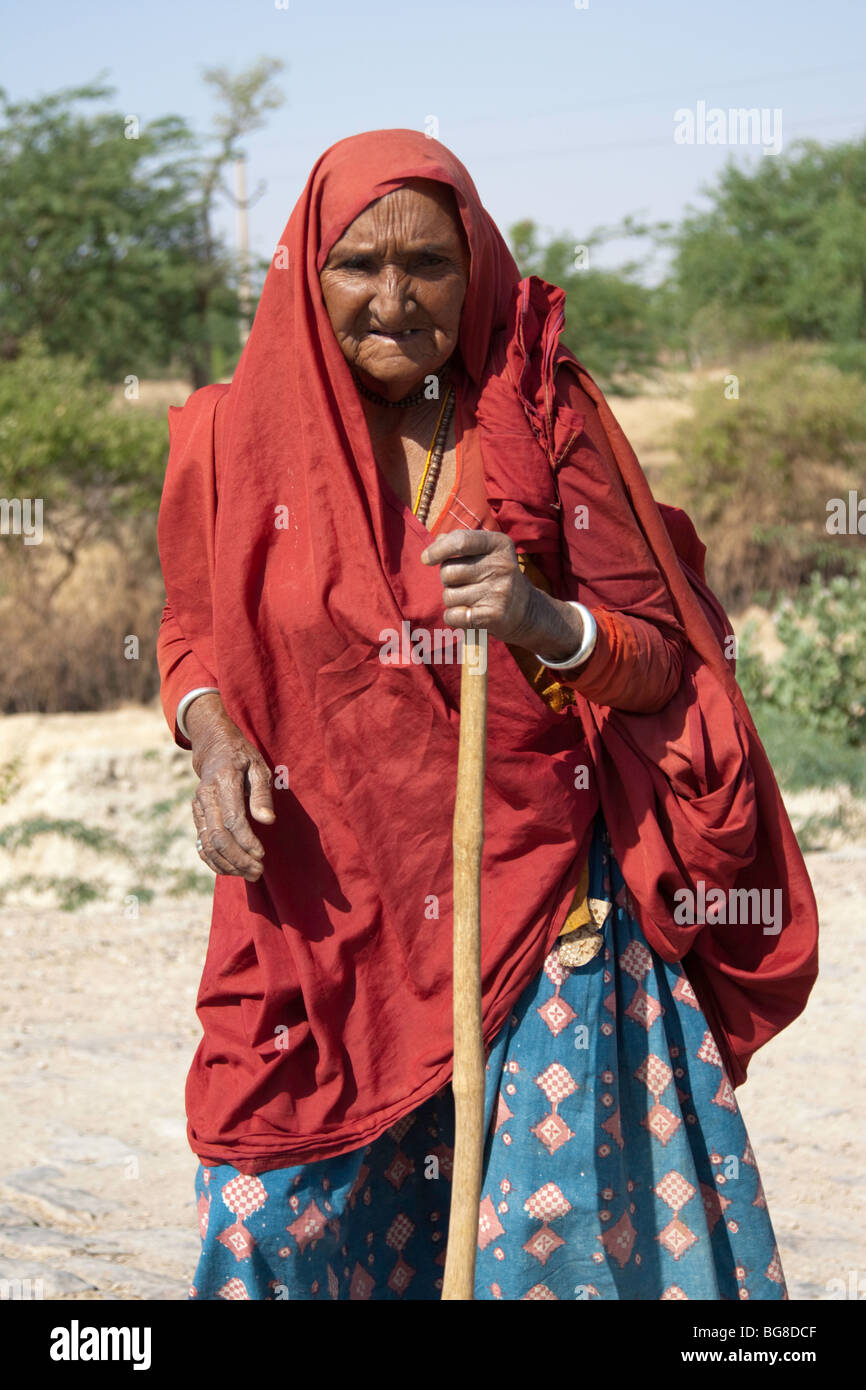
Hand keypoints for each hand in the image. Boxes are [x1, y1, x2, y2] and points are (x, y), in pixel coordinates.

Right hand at [187, 693, 274, 880]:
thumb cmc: (242, 757)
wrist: (213, 749)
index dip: (246, 841)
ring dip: (228, 865)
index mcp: (224, 781)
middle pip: (218, 837)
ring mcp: (198, 807)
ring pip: (207, 845)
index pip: (233, 819)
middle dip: (238, 859)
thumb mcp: (258, 767)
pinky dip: (214, 861)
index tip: (261, 855)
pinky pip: (201, 844)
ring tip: (249, 874)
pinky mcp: (197, 816)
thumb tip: (268, 822)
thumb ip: (262, 794)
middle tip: (258, 872)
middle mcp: (206, 796)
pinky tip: (232, 870)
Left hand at [420, 530, 585, 661]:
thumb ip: (462, 543)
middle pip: (449, 571)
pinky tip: (468, 614)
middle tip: (465, 584)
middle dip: (448, 580)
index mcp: (499, 544)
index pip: (461, 541)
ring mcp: (499, 591)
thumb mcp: (488, 553)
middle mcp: (502, 566)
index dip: (437, 550)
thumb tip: (438, 542)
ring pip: (448, 595)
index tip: (426, 559)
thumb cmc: (497, 578)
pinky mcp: (493, 616)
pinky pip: (452, 616)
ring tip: (471, 600)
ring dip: (452, 600)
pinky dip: (453, 618)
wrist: (527, 612)